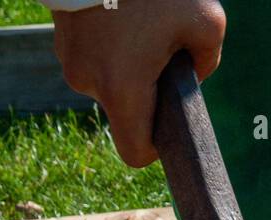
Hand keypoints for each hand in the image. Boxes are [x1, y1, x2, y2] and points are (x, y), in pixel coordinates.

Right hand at [53, 1, 225, 166]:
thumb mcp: (206, 17)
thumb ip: (209, 59)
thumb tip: (195, 75)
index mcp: (122, 90)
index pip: (136, 153)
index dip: (156, 145)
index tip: (167, 120)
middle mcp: (89, 83)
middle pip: (125, 111)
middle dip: (147, 90)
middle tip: (162, 47)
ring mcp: (69, 60)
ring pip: (109, 82)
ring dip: (128, 64)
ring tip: (138, 22)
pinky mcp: (61, 38)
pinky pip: (94, 57)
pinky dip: (110, 45)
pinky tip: (121, 14)